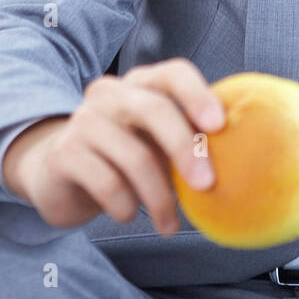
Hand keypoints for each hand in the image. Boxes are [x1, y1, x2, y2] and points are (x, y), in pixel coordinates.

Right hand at [11, 60, 226, 235]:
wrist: (58, 173)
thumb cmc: (123, 155)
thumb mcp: (154, 141)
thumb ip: (186, 138)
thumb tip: (240, 158)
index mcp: (140, 83)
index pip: (173, 73)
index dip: (197, 95)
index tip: (219, 125)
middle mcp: (109, 93)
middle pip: (154, 110)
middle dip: (185, 148)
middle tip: (207, 186)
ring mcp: (83, 120)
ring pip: (133, 156)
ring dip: (159, 197)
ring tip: (169, 224)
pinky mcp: (64, 154)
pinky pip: (107, 183)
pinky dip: (126, 206)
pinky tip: (130, 215)